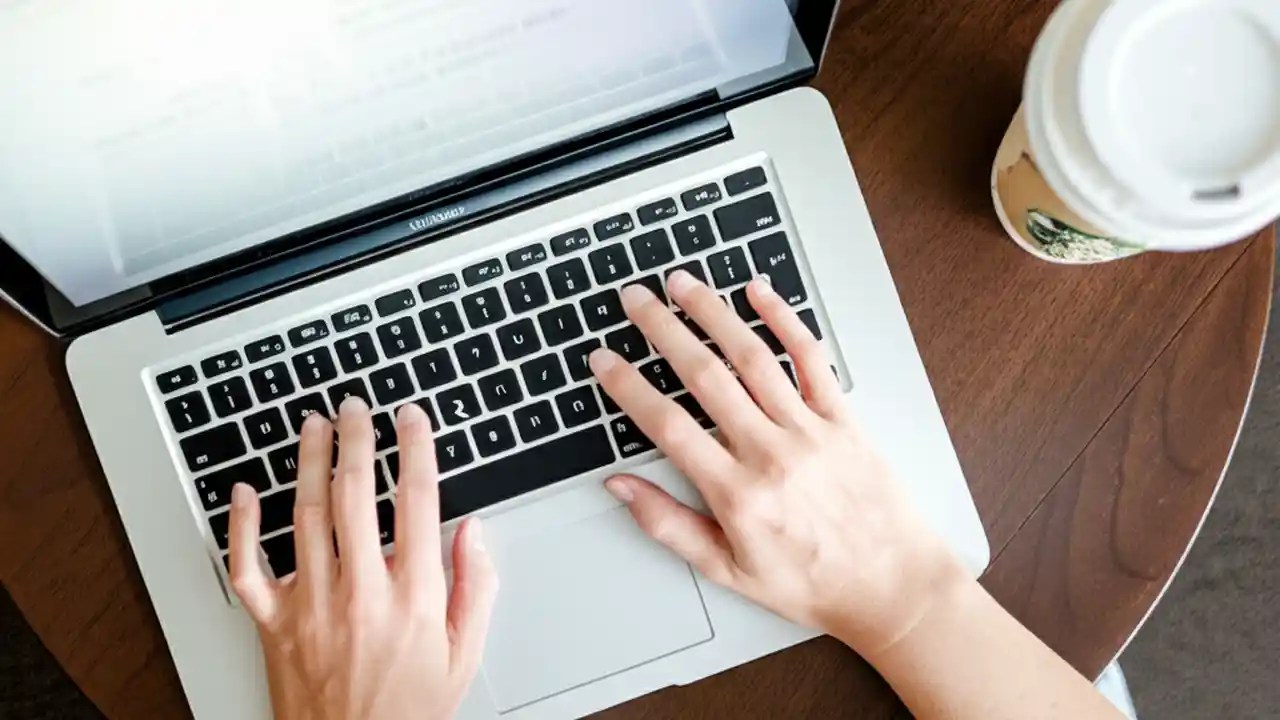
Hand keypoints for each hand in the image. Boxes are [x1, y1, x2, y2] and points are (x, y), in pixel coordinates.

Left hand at [227, 399, 497, 719]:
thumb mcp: (464, 655)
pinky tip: (245, 492)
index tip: (412, 419)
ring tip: (314, 426)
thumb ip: (475, 588)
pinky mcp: (273, 625)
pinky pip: (247, 568)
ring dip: (309, 462)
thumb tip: (474, 532)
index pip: (416, 501)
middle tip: (356, 407)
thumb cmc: (409, 712)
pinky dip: (241, 526)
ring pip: (305, 516)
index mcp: (413, 598)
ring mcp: (311, 607)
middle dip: (357, 440)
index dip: (415, 449)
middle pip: (355, 494)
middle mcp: (360, 594)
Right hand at [590, 271, 965, 655]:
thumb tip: (621, 487)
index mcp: (737, 494)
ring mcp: (810, 430)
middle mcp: (772, 453)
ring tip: (683, 283)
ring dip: (713, 313)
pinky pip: (811, 359)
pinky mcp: (843, 419)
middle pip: (705, 376)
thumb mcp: (728, 572)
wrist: (891, 587)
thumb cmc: (813, 584)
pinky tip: (759, 293)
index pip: (667, 425)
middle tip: (634, 299)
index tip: (604, 360)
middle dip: (662, 330)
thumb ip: (668, 525)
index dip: (628, 387)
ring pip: (753, 357)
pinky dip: (784, 320)